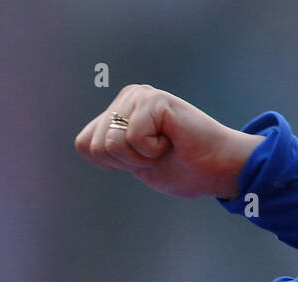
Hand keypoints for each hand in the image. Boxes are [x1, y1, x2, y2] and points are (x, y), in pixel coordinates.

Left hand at [74, 84, 263, 199]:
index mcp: (119, 109)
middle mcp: (127, 96)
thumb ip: (109, 147)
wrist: (215, 170)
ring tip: (164, 146)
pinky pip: (133, 138)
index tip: (140, 159)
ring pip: (111, 143)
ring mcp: (140, 95)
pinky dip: (152, 151)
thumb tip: (82, 143)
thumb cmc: (180, 168)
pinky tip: (171, 140)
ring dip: (140, 157)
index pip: (84, 144)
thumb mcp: (133, 161)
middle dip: (125, 162)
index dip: (110, 163)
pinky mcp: (154, 100)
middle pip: (95, 146)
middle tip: (155, 154)